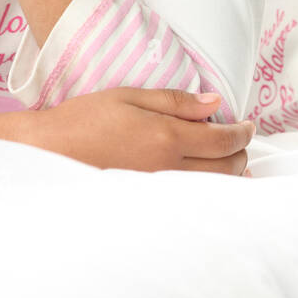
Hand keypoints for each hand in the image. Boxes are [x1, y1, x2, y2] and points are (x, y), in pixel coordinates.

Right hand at [25, 87, 255, 174]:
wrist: (50, 150)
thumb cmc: (85, 118)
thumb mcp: (129, 95)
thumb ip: (175, 101)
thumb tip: (215, 104)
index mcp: (166, 137)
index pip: (222, 140)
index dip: (242, 132)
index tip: (247, 124)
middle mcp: (168, 169)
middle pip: (225, 168)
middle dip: (240, 152)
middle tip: (239, 138)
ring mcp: (159, 190)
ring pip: (212, 188)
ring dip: (229, 173)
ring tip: (229, 159)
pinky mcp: (148, 202)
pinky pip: (191, 197)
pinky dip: (207, 188)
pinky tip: (204, 179)